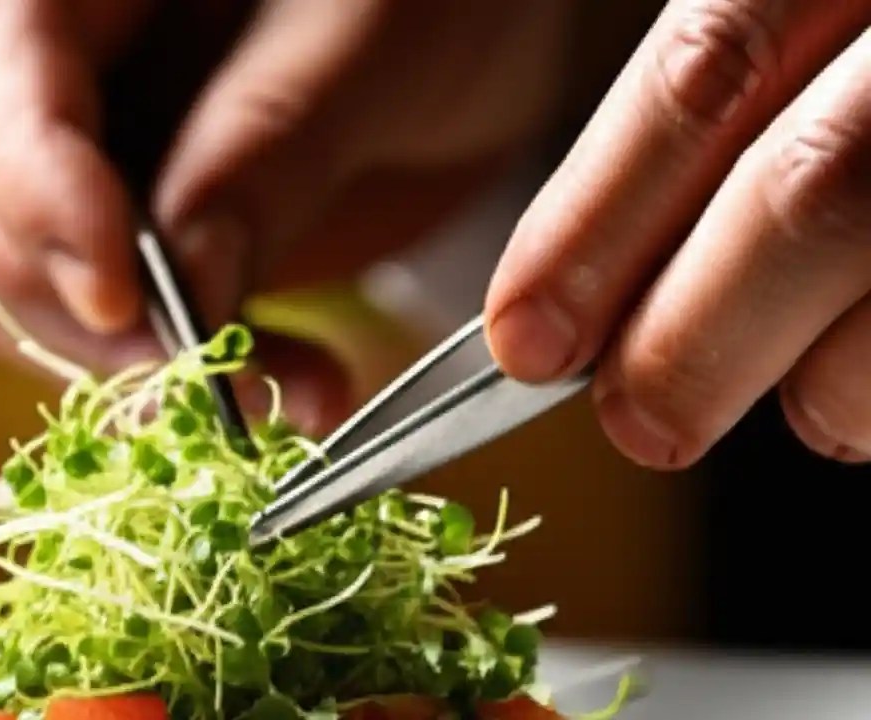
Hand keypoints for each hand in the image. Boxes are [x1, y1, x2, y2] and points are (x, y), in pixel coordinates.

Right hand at [0, 0, 569, 434]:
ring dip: (105, 362)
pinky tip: (252, 385)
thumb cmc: (418, 1)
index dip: (37, 186)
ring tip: (263, 396)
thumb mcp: (369, 46)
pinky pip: (39, 316)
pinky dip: (133, 376)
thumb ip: (265, 149)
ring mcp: (15, 137)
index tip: (124, 300)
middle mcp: (3, 39)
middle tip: (204, 378)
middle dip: (66, 298)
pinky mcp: (58, 223)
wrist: (434, 43)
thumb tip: (180, 294)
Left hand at [484, 0, 870, 466]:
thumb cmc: (870, 38)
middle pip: (817, 188)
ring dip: (839, 385)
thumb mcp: (821, 14)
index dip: (595, 220)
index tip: (525, 336)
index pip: (704, 71)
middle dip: (697, 335)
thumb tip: (592, 279)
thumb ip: (737, 97)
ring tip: (811, 412)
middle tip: (640, 420)